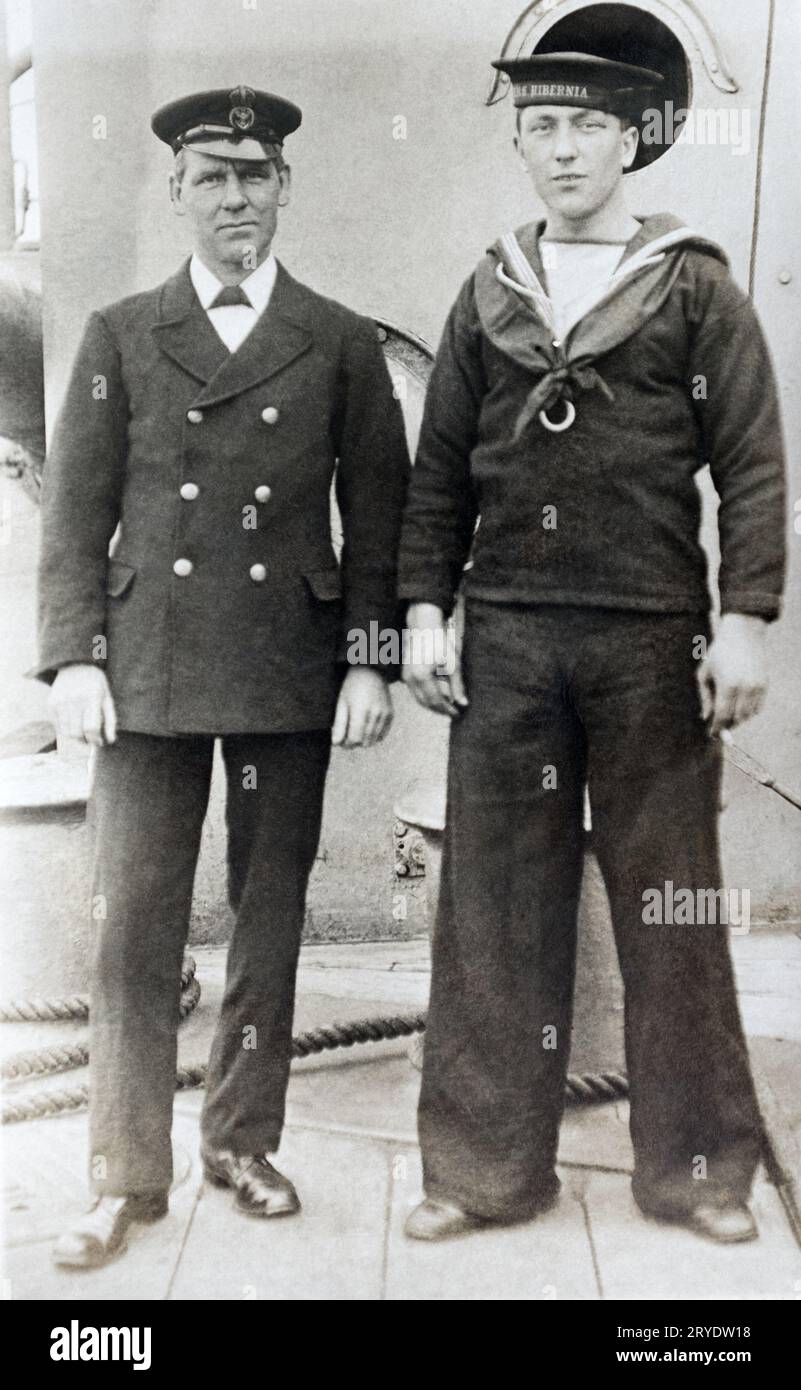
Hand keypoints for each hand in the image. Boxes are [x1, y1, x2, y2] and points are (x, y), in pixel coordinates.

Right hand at [49, 664, 116, 747]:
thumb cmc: (95, 684)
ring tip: (82, 734)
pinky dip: (65, 730)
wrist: (75, 665)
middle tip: (90, 740)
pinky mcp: (51, 704)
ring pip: (66, 732)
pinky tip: (73, 724)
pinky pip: (57, 726)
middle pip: (77, 732)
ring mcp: (60, 701)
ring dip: (75, 738)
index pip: (91, 727)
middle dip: (85, 741)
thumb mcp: (107, 698)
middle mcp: (74, 699)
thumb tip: (110, 740)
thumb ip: (110, 720)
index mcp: (92, 697)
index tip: (98, 742)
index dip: (95, 739)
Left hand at [331, 668, 392, 747]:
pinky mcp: (390, 714)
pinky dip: (374, 736)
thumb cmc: (352, 686)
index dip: (346, 744)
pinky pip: (382, 735)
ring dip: (364, 740)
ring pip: (374, 740)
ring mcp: (385, 714)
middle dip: (354, 743)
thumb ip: (339, 724)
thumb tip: (336, 743)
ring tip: (356, 730)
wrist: (371, 671)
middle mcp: (375, 714)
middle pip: (365, 742)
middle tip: (347, 735)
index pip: (354, 739)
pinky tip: (366, 727)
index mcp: (361, 710)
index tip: (341, 741)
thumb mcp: (342, 702)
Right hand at [402, 601, 467, 717]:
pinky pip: (415, 692)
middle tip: (453, 712)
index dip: (447, 709)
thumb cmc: (440, 642)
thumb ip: (457, 685)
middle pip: (426, 703)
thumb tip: (463, 703)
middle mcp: (411, 679)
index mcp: (423, 676)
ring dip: (433, 705)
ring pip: (419, 699)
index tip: (458, 713)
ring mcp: (406, 677)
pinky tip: (437, 695)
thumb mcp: (453, 664)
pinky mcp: (405, 674)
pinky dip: (426, 697)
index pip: (436, 701)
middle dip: (440, 710)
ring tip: (447, 705)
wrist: (424, 627)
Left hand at [697, 613, 768, 736]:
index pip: (722, 716)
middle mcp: (745, 688)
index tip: (711, 734)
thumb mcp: (705, 673)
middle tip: (719, 726)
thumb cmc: (719, 653)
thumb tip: (705, 717)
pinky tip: (739, 706)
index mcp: (728, 685)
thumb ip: (705, 697)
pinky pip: (757, 707)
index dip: (717, 728)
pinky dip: (748, 711)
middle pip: (736, 719)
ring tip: (728, 715)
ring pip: (748, 715)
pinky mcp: (765, 684)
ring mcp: (757, 687)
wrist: (743, 634)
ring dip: (738, 719)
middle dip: (727, 725)